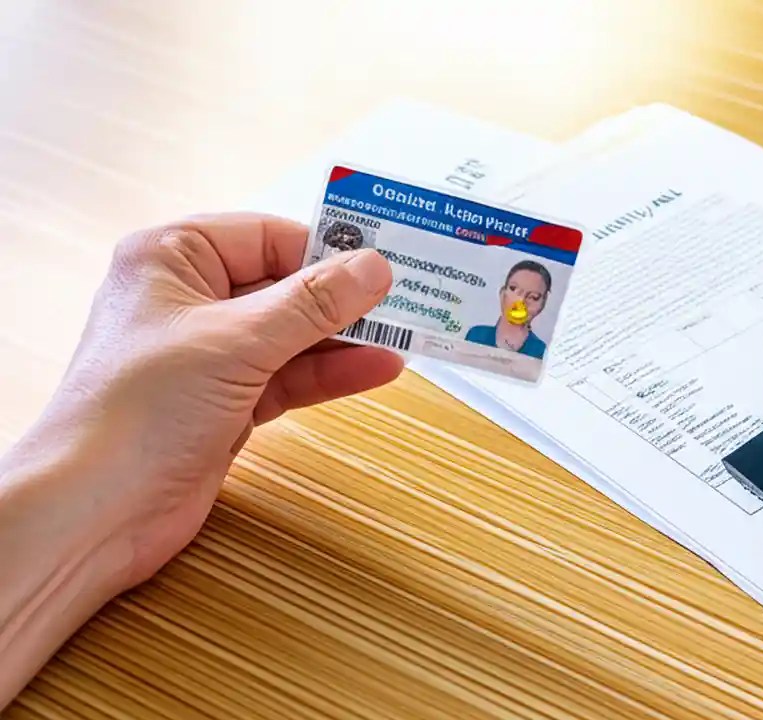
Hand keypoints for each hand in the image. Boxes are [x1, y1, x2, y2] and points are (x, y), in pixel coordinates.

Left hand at [1, 213, 401, 703]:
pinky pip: (289, 376)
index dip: (327, 251)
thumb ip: (311, 303)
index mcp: (171, 258)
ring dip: (345, 340)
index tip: (385, 264)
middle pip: (286, 285)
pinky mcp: (225, 402)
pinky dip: (330, 374)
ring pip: (293, 335)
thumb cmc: (138, 411)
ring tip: (404, 340)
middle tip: (407, 302)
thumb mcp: (236, 342)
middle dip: (344, 300)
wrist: (95, 512)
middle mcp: (188, 298)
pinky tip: (376, 370)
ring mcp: (208, 354)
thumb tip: (374, 267)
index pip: (268, 236)